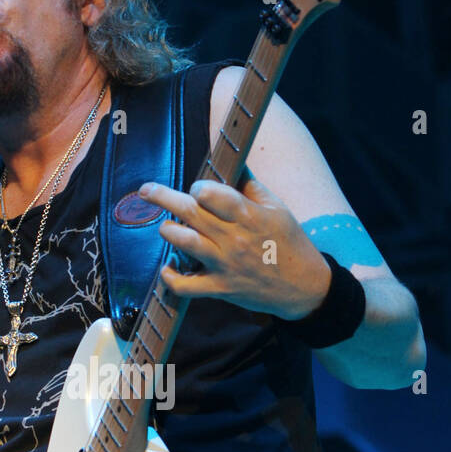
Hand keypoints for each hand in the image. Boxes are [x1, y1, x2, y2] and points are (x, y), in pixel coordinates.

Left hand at [138, 171, 332, 317]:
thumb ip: (251, 186)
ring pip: (184, 242)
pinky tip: (168, 267)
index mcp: (249, 216)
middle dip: (163, 197)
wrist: (304, 286)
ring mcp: (225, 265)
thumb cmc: (290, 243)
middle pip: (190, 212)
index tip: (197, 189)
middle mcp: (234, 239)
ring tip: (166, 227)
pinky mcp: (220, 288)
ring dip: (168, 231)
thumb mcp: (278, 208)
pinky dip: (170, 277)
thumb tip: (233, 163)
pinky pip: (186, 285)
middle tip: (146, 190)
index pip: (213, 194)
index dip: (198, 188)